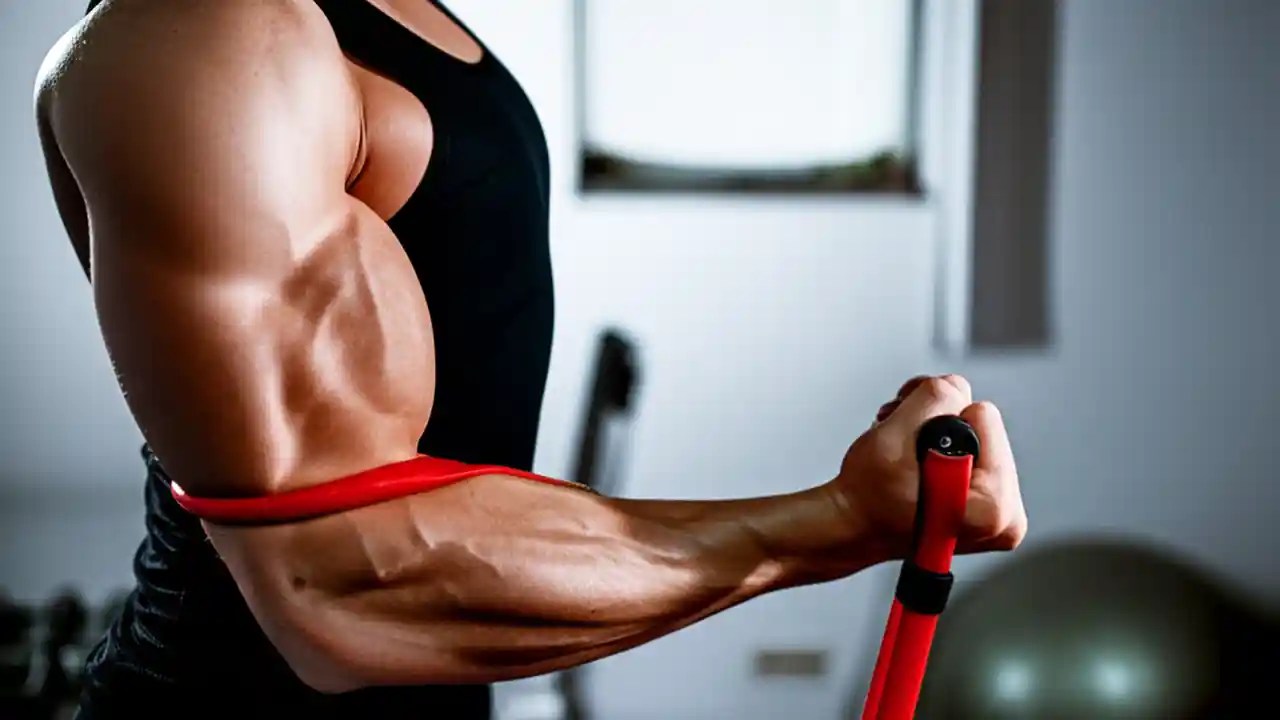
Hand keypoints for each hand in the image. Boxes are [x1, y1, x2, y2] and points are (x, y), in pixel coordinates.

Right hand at [825, 374, 1026, 562]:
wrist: (853, 527)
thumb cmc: (866, 500)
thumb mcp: (893, 437)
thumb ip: (933, 399)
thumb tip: (956, 387)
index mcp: (993, 507)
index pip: (982, 416)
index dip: (938, 420)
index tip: (913, 443)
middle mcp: (1005, 517)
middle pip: (984, 427)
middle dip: (941, 426)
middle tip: (908, 447)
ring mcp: (1000, 516)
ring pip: (978, 436)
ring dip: (939, 437)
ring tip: (910, 458)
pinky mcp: (992, 510)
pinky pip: (978, 455)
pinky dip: (946, 453)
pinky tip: (922, 466)